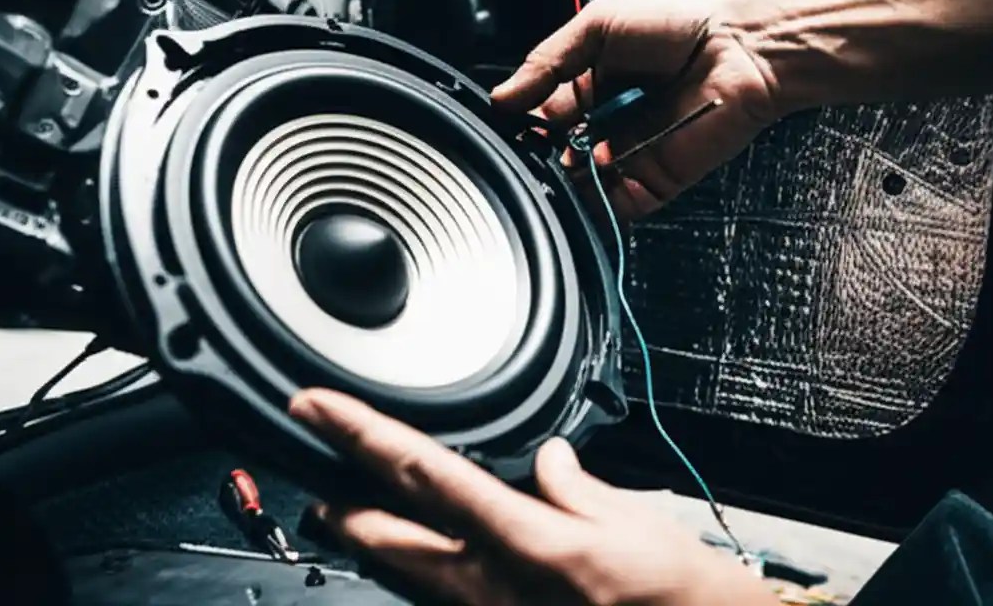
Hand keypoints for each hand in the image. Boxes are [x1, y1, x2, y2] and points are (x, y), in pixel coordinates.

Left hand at [289, 389, 778, 605]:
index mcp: (525, 540)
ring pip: (403, 576)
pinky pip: (441, 600)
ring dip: (370, 542)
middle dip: (338, 505)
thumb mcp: (634, 523)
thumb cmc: (680, 595)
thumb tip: (547, 462)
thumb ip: (574, 488)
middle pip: (385, 538)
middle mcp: (493, 587)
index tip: (317, 406)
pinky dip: (416, 573)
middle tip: (312, 473)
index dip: (360, 433)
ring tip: (345, 512)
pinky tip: (415, 558)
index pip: (421, 471)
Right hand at [491, 0, 781, 221]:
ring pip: (581, 185)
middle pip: (558, 153)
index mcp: (594, 84)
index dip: (524, 121)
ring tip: (558, 160)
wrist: (742, 47)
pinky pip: (617, 205)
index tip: (507, 124)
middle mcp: (611, 123)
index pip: (545, 113)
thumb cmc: (682, 24)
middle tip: (531, 145)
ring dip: (564, 179)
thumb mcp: (598, 25)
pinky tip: (590, 174)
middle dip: (540, 153)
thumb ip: (547, 62)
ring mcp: (631, 155)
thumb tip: (501, 97)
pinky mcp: (656, 182)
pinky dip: (596, 201)